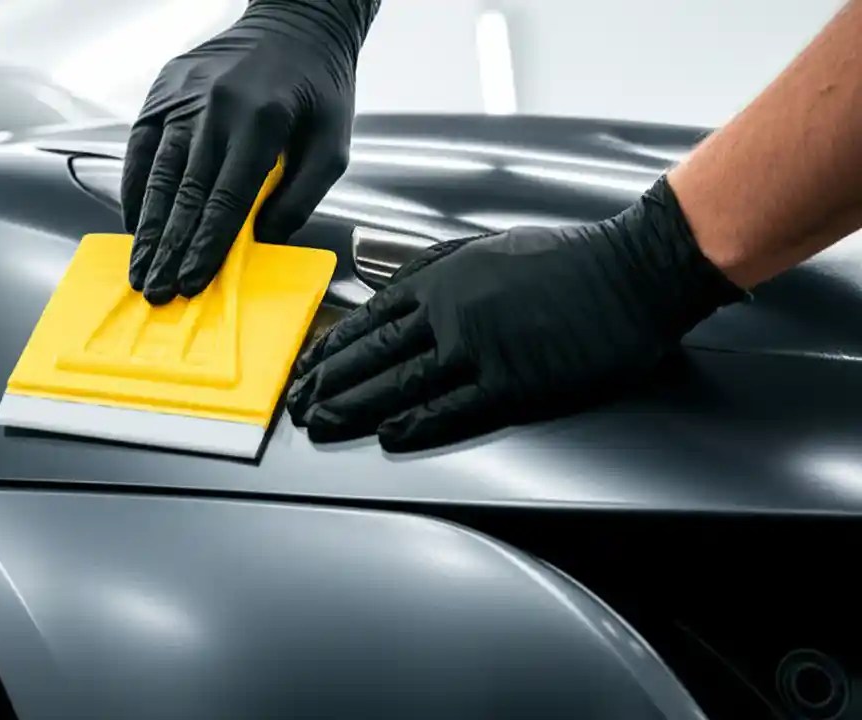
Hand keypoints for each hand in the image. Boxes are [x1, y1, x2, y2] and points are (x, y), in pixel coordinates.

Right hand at [121, 0, 379, 304]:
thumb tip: (259, 242)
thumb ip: (301, 197)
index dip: (205, 247)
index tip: (190, 282)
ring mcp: (183, 96)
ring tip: (138, 268)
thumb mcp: (333, 145)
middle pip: (186, 194)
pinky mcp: (164, 90)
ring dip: (147, 228)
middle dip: (168, 250)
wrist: (294, 26)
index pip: (226, 200)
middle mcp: (215, 107)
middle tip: (154, 290)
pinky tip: (134, 223)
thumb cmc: (318, 91)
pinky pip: (142, 146)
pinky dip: (136, 188)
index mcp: (261, 122)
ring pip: (159, 174)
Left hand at [286, 176, 746, 451]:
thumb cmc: (562, 257)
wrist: (628, 271)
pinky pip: (452, 409)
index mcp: (441, 278)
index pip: (368, 319)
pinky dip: (416, 423)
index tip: (307, 368)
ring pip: (399, 384)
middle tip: (299, 405)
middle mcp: (449, 313)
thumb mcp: (483, 245)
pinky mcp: (512, 382)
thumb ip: (431, 266)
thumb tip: (387, 288)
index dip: (332, 349)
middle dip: (329, 383)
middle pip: (372, 355)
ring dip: (355, 407)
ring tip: (323, 424)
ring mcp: (479, 349)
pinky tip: (389, 435)